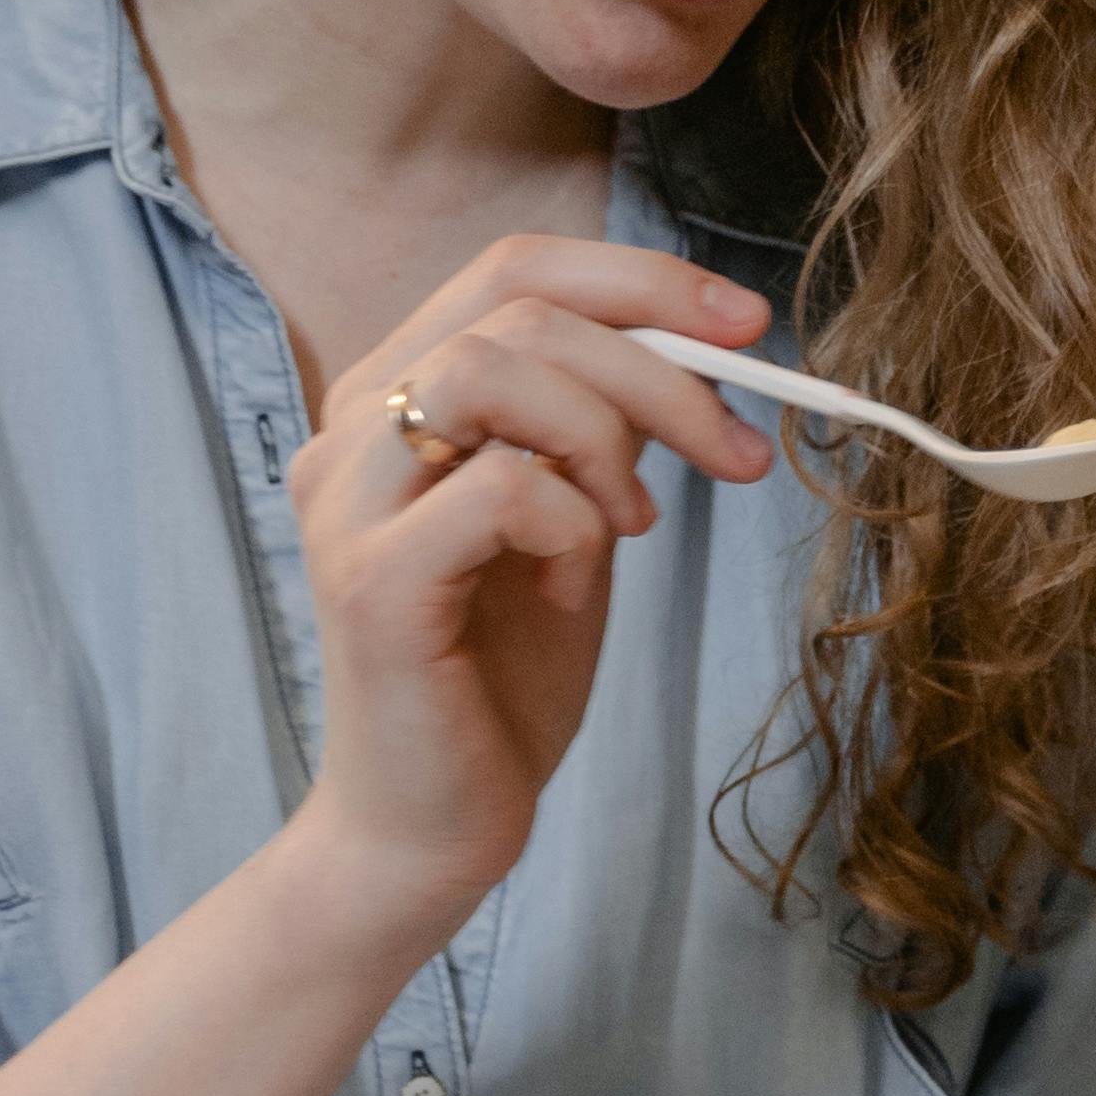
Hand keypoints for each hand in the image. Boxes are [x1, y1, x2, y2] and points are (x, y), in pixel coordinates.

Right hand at [282, 240, 775, 952]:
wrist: (434, 826)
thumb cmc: (500, 678)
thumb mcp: (572, 522)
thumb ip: (599, 432)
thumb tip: (698, 348)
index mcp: (394, 401)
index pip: (511, 270)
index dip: (639, 277)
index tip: (746, 324)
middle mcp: (351, 432)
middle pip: (512, 306)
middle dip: (655, 364)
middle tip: (734, 453)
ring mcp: (348, 503)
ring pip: (485, 369)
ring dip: (602, 434)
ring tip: (632, 525)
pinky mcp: (370, 583)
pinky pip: (495, 488)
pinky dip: (570, 524)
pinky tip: (575, 587)